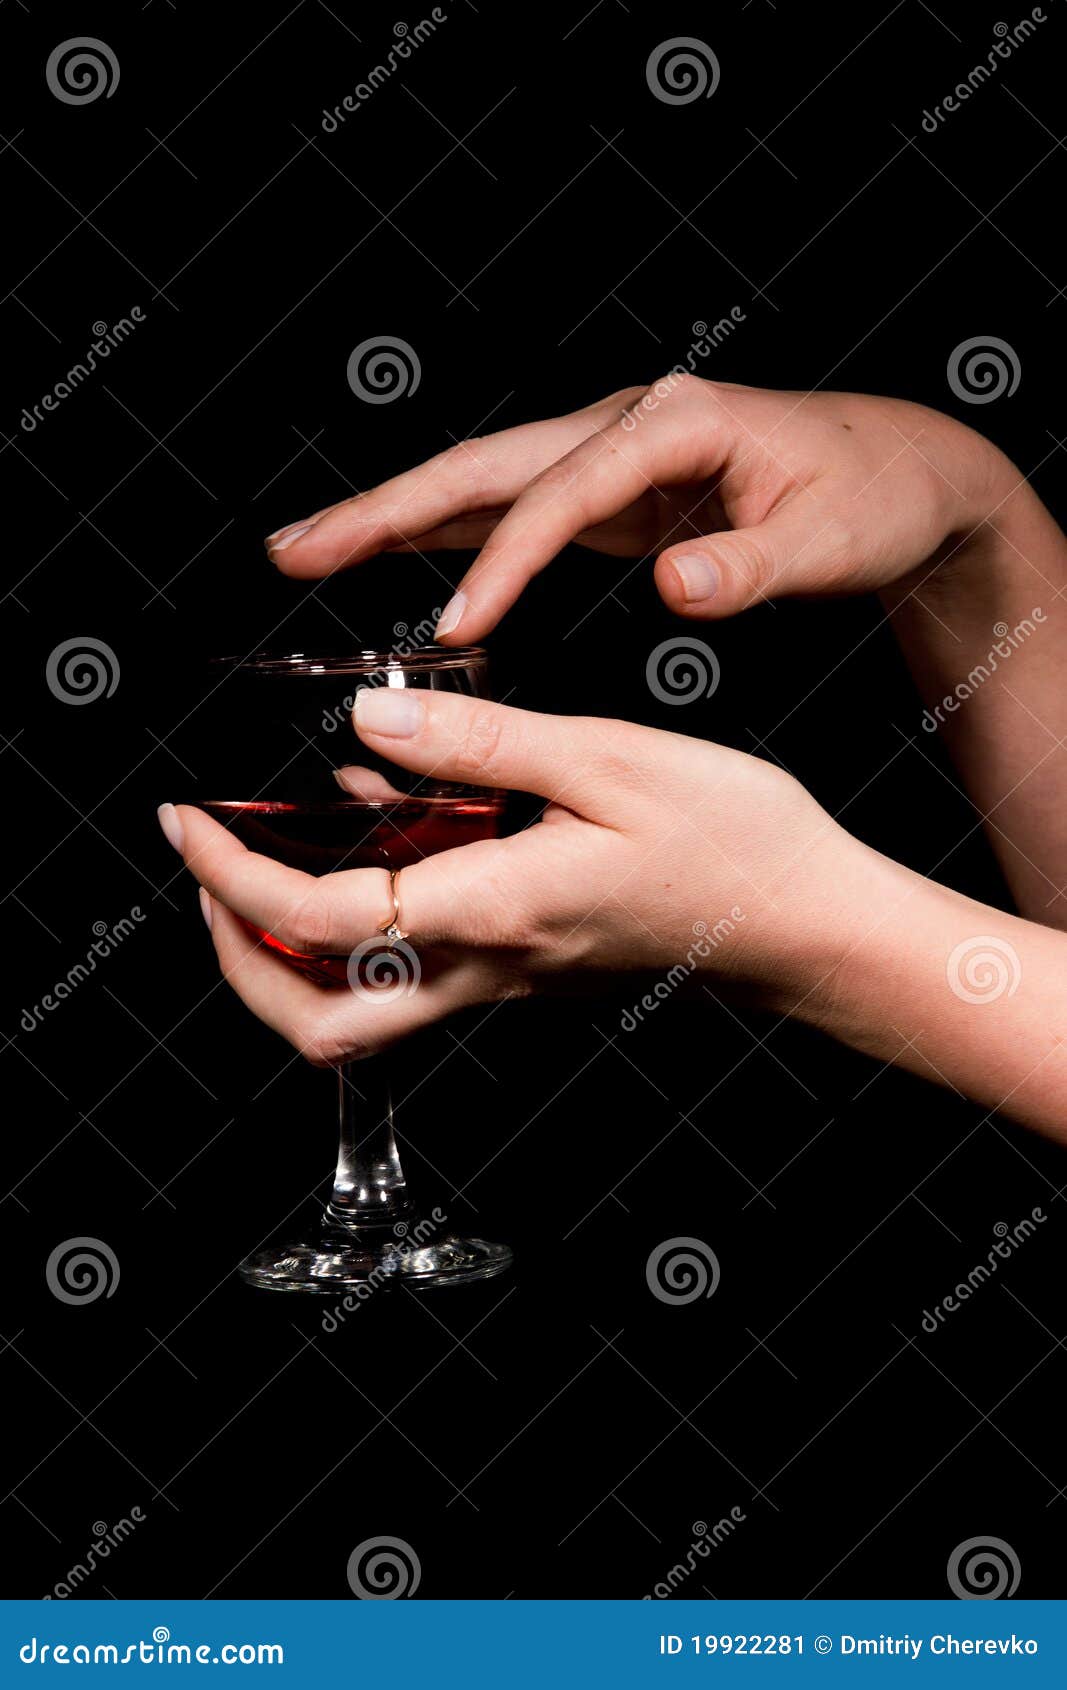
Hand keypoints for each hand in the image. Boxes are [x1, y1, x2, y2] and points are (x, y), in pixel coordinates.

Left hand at [165, 691, 871, 1066]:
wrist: (808, 925)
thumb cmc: (734, 841)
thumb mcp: (606, 758)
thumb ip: (479, 741)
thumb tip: (369, 721)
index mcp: (494, 908)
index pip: (318, 918)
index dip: (230, 876)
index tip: (187, 820)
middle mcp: (487, 965)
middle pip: (318, 1022)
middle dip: (240, 958)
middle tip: (211, 875)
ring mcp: (508, 980)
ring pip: (361, 1009)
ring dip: (291, 948)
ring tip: (267, 853)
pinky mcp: (530, 970)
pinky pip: (420, 965)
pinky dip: (372, 912)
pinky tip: (380, 819)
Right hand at [264, 376, 1010, 637]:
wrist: (903, 469)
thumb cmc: (872, 497)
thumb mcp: (830, 538)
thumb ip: (753, 565)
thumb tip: (678, 581)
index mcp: (674, 422)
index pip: (560, 496)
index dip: (501, 563)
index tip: (455, 630)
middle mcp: (626, 423)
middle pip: (484, 464)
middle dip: (386, 508)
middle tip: (295, 548)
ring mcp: (610, 450)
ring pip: (481, 480)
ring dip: (393, 515)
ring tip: (305, 548)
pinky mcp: (609, 488)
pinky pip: (509, 507)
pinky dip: (447, 531)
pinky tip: (395, 553)